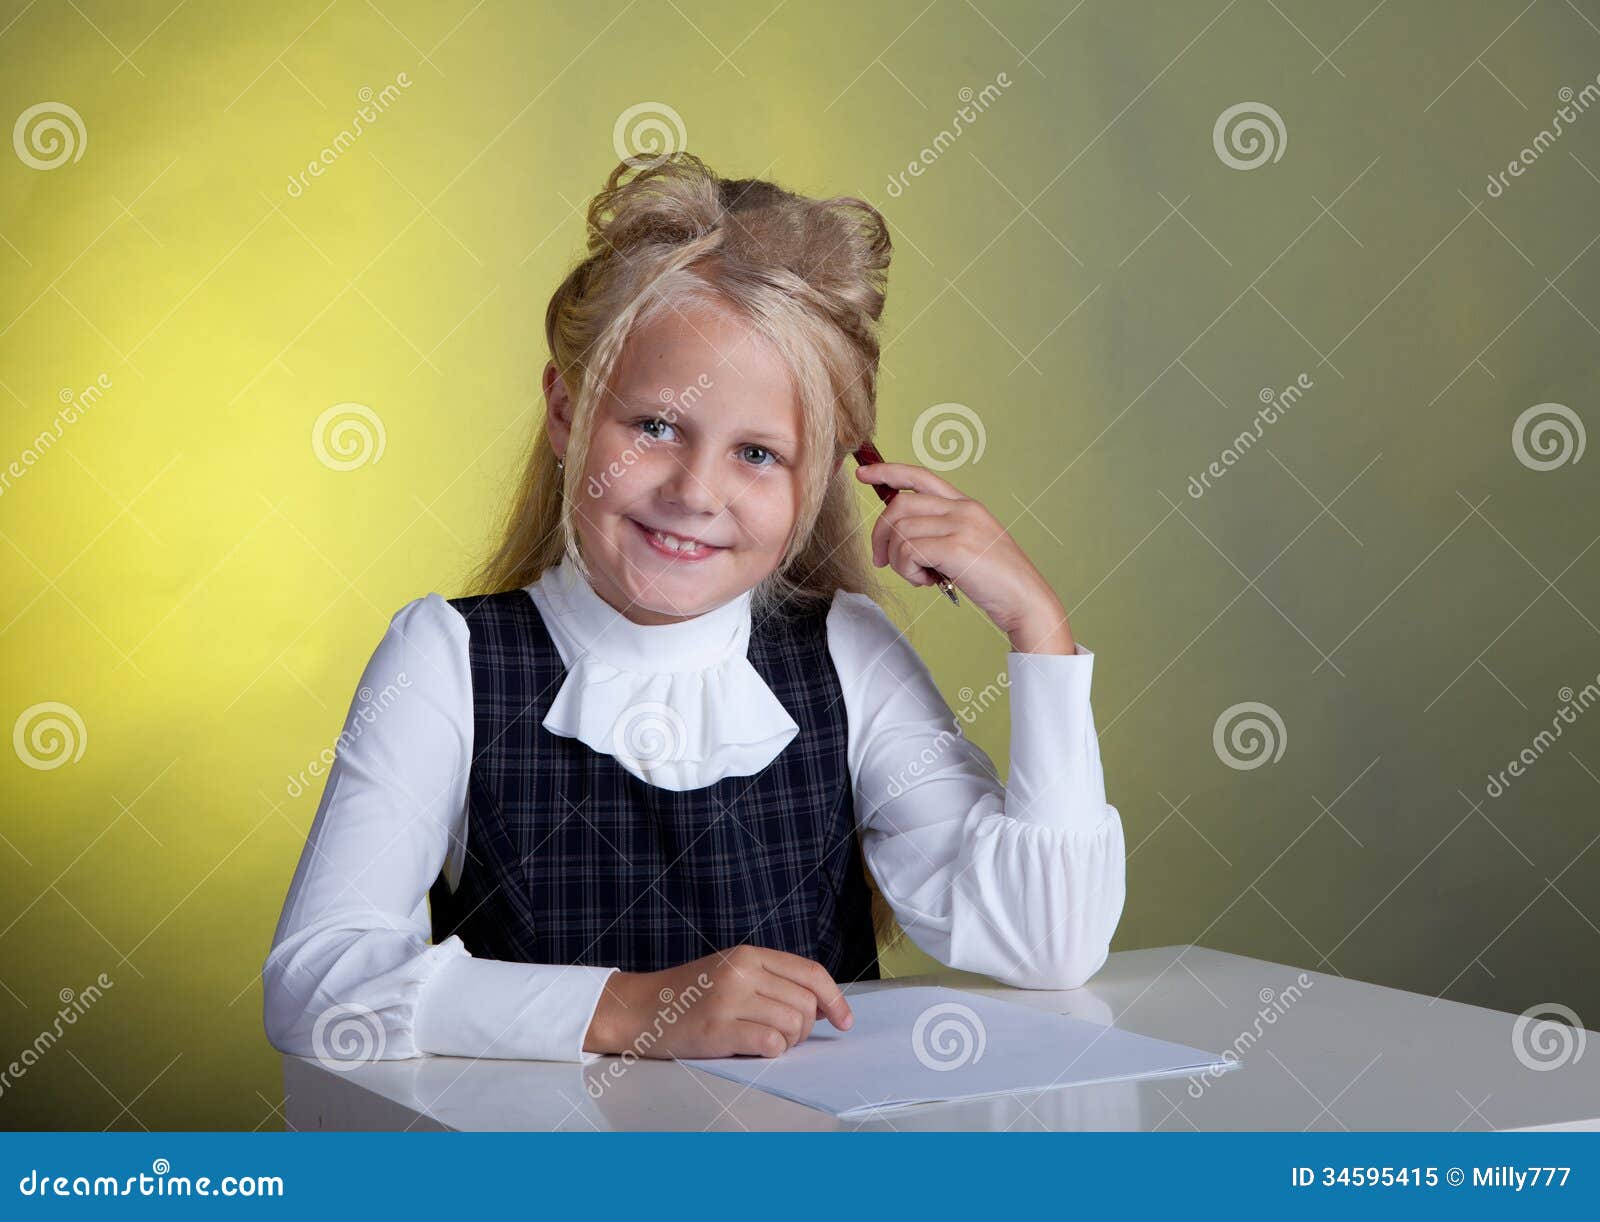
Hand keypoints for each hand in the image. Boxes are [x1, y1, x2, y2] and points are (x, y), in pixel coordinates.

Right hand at [582, 945, 853, 1058]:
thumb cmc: (690, 995)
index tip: (845, 1021)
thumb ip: (771, 979)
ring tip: (764, 1041)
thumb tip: (822, 1004)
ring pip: (793, 1024)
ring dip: (788, 1041)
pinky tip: (753, 1048)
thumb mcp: (731, 971)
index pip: (811, 973)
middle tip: (785, 1037)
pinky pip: (771, 1043)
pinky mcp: (718, 1028)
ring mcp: (730, 999)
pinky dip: (771, 1051)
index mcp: (750, 954)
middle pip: (806, 1003)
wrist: (640, 1009)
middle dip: (806, 1028)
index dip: (835, 999)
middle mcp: (743, 971)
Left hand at [855, 461, 1076, 653]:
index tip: (864, 474)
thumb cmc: (995, 581)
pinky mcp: (955, 547)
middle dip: (879, 534)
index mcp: (965, 504)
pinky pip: (908, 551)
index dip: (888, 472)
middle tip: (882, 560)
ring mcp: (960, 526)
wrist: (1025, 601)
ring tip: (917, 576)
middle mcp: (962, 509)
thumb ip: (940, 532)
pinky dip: (907, 571)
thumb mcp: (969, 545)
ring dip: (897, 560)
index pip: (920, 476)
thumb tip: (898, 534)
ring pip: (899, 531)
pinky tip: (926, 582)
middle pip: (899, 505)